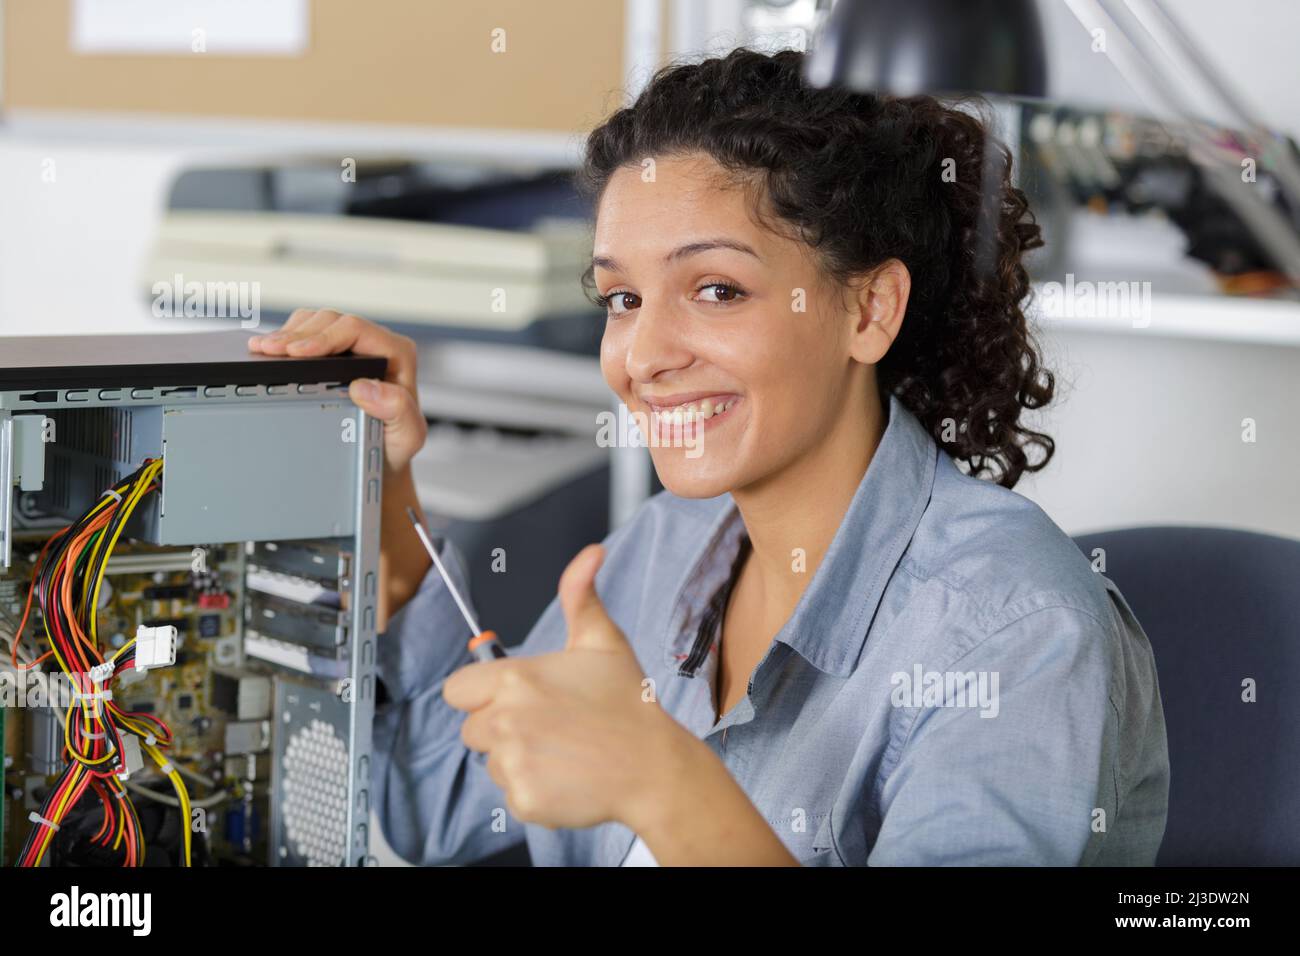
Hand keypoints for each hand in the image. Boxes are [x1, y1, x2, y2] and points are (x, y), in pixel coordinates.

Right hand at [248, 309, 426, 471]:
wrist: (377, 459)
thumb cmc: (393, 445)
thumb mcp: (407, 437)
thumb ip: (399, 411)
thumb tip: (366, 387)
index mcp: (396, 355)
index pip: (357, 330)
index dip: (324, 337)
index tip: (297, 353)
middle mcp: (375, 345)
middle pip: (331, 321)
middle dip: (297, 334)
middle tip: (269, 349)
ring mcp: (351, 347)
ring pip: (316, 321)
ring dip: (287, 333)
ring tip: (263, 348)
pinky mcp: (331, 354)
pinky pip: (306, 333)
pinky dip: (285, 339)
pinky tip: (267, 350)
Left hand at [443, 544, 700, 832]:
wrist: (654, 766)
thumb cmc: (627, 703)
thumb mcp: (603, 642)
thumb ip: (581, 595)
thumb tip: (591, 553)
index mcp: (515, 680)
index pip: (457, 691)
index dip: (483, 694)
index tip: (517, 698)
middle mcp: (505, 721)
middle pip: (472, 728)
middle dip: (501, 727)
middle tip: (550, 724)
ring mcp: (513, 763)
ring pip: (491, 762)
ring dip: (517, 758)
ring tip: (563, 749)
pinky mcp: (523, 800)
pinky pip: (510, 793)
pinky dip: (534, 789)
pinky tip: (567, 775)